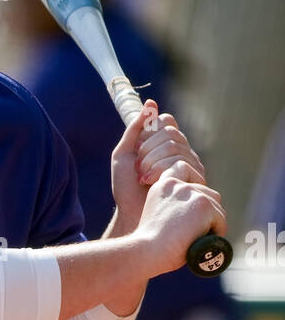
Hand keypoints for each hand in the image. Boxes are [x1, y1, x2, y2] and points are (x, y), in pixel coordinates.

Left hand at [111, 100, 205, 233]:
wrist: (131, 216)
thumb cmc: (126, 190)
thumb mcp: (123, 154)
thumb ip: (135, 129)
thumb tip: (150, 103)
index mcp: (167, 144)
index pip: (166, 121)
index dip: (149, 131)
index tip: (137, 151)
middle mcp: (183, 152)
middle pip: (171, 132)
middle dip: (148, 149)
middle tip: (138, 169)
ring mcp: (192, 165)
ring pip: (176, 147)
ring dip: (153, 162)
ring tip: (143, 180)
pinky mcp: (196, 180)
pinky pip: (183, 163)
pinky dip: (162, 171)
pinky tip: (155, 185)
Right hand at [137, 161, 227, 275]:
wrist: (146, 253)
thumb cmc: (150, 247)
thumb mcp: (157, 218)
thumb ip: (173, 207)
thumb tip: (192, 214)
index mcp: (163, 185)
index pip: (183, 169)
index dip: (193, 186)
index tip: (191, 208)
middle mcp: (177, 185)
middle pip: (207, 193)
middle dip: (206, 214)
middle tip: (195, 232)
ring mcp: (191, 193)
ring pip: (216, 208)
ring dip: (211, 225)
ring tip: (198, 239)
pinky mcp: (203, 204)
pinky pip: (221, 220)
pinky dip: (217, 234)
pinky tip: (204, 243)